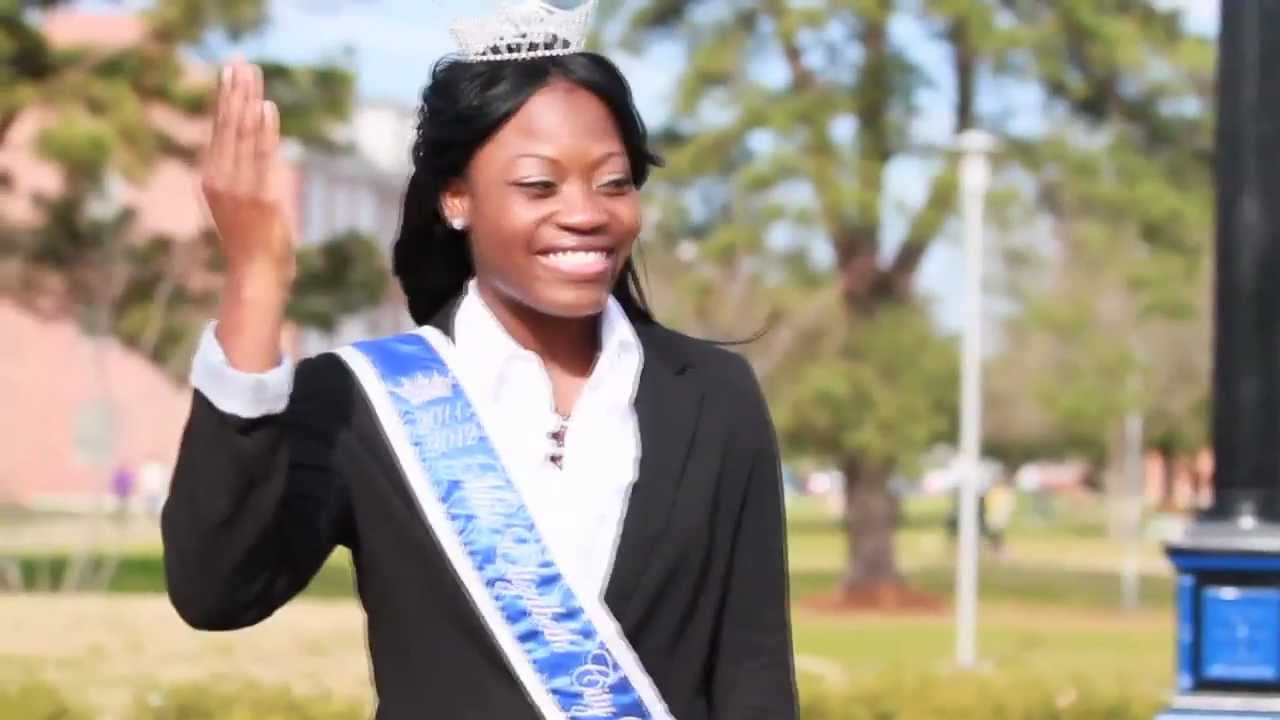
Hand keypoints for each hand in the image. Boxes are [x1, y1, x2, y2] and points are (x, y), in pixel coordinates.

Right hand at [200, 59, 292, 289]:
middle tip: (240, 62)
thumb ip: (248, 175)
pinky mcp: (261, 196)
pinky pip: (262, 155)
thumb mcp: (244, 204)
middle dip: (235, 91)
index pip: (219, 130)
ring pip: (242, 135)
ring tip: (252, 75)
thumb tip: (262, 146)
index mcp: (213, 179)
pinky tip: (265, 107)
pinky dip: (264, 129)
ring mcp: (239, 188)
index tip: (230, 73)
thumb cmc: (254, 244)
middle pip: (227, 126)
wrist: (255, 277)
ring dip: (248, 102)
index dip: (225, 99)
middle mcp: (221, 179)